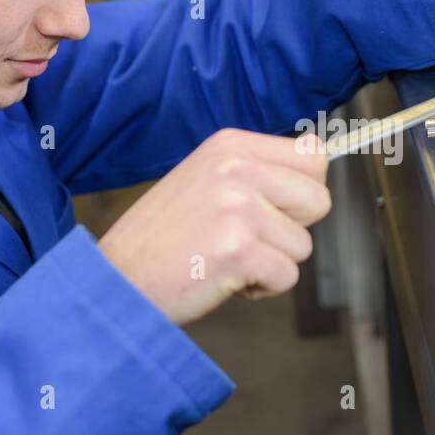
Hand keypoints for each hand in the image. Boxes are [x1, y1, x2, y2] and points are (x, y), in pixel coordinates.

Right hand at [97, 128, 330, 325]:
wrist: (116, 279)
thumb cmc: (162, 239)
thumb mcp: (206, 180)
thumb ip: (256, 174)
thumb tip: (314, 178)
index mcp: (230, 145)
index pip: (313, 156)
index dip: (301, 193)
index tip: (273, 211)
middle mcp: (236, 168)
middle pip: (319, 200)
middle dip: (291, 230)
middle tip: (246, 239)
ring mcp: (237, 207)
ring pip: (303, 245)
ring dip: (272, 262)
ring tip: (226, 259)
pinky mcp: (238, 249)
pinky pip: (287, 276)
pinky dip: (261, 288)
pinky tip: (224, 278)